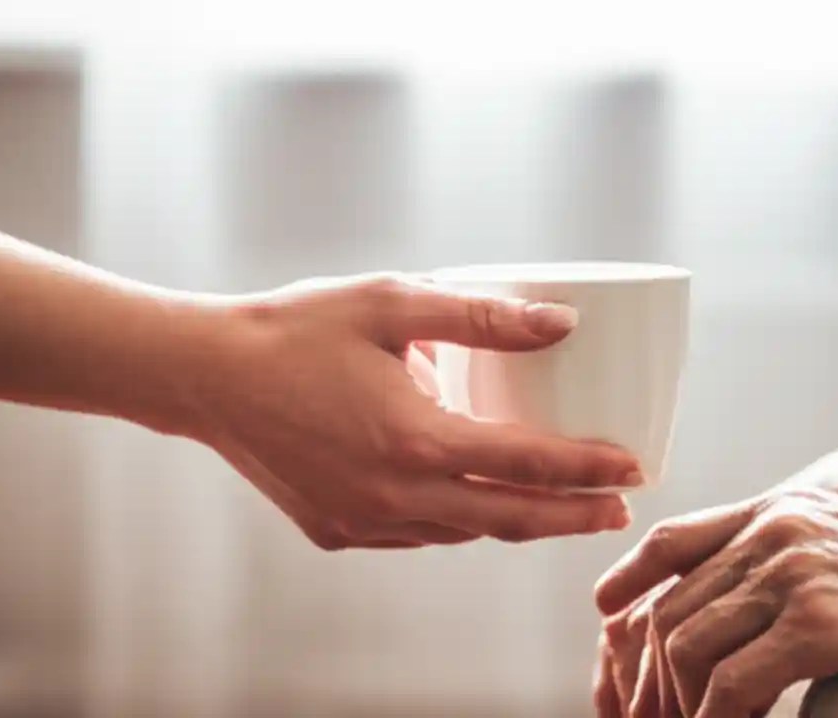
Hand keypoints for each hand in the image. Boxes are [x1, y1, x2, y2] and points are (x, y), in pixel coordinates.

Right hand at [191, 273, 641, 549]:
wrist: (204, 376)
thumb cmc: (296, 329)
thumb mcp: (391, 304)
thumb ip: (482, 316)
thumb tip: (563, 324)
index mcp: (412, 439)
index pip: (525, 464)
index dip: (588, 469)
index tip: (633, 467)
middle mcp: (392, 495)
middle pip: (508, 517)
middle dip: (572, 516)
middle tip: (618, 508)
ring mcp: (363, 522)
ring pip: (463, 530)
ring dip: (517, 519)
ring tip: (560, 502)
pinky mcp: (337, 531)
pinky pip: (419, 534)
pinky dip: (460, 519)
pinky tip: (477, 498)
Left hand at [592, 488, 837, 716]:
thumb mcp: (837, 539)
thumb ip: (777, 553)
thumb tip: (728, 601)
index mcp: (775, 508)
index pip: (672, 539)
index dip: (626, 580)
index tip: (604, 617)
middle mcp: (774, 532)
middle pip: (672, 608)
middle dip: (647, 676)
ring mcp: (793, 574)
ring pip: (689, 647)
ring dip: (676, 706)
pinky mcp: (819, 623)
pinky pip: (733, 685)